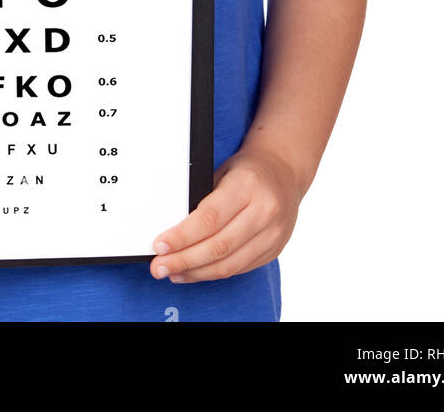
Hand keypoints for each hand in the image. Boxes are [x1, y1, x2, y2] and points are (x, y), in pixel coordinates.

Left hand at [149, 144, 302, 282]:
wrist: (284, 172)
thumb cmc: (246, 171)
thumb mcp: (223, 173)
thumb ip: (203, 199)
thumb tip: (171, 230)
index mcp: (247, 186)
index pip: (209, 218)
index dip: (182, 236)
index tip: (160, 246)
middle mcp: (264, 212)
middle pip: (218, 246)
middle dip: (184, 260)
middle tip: (159, 267)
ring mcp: (273, 234)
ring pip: (229, 264)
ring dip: (196, 273)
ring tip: (172, 272)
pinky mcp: (274, 250)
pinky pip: (239, 269)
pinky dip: (213, 273)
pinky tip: (194, 272)